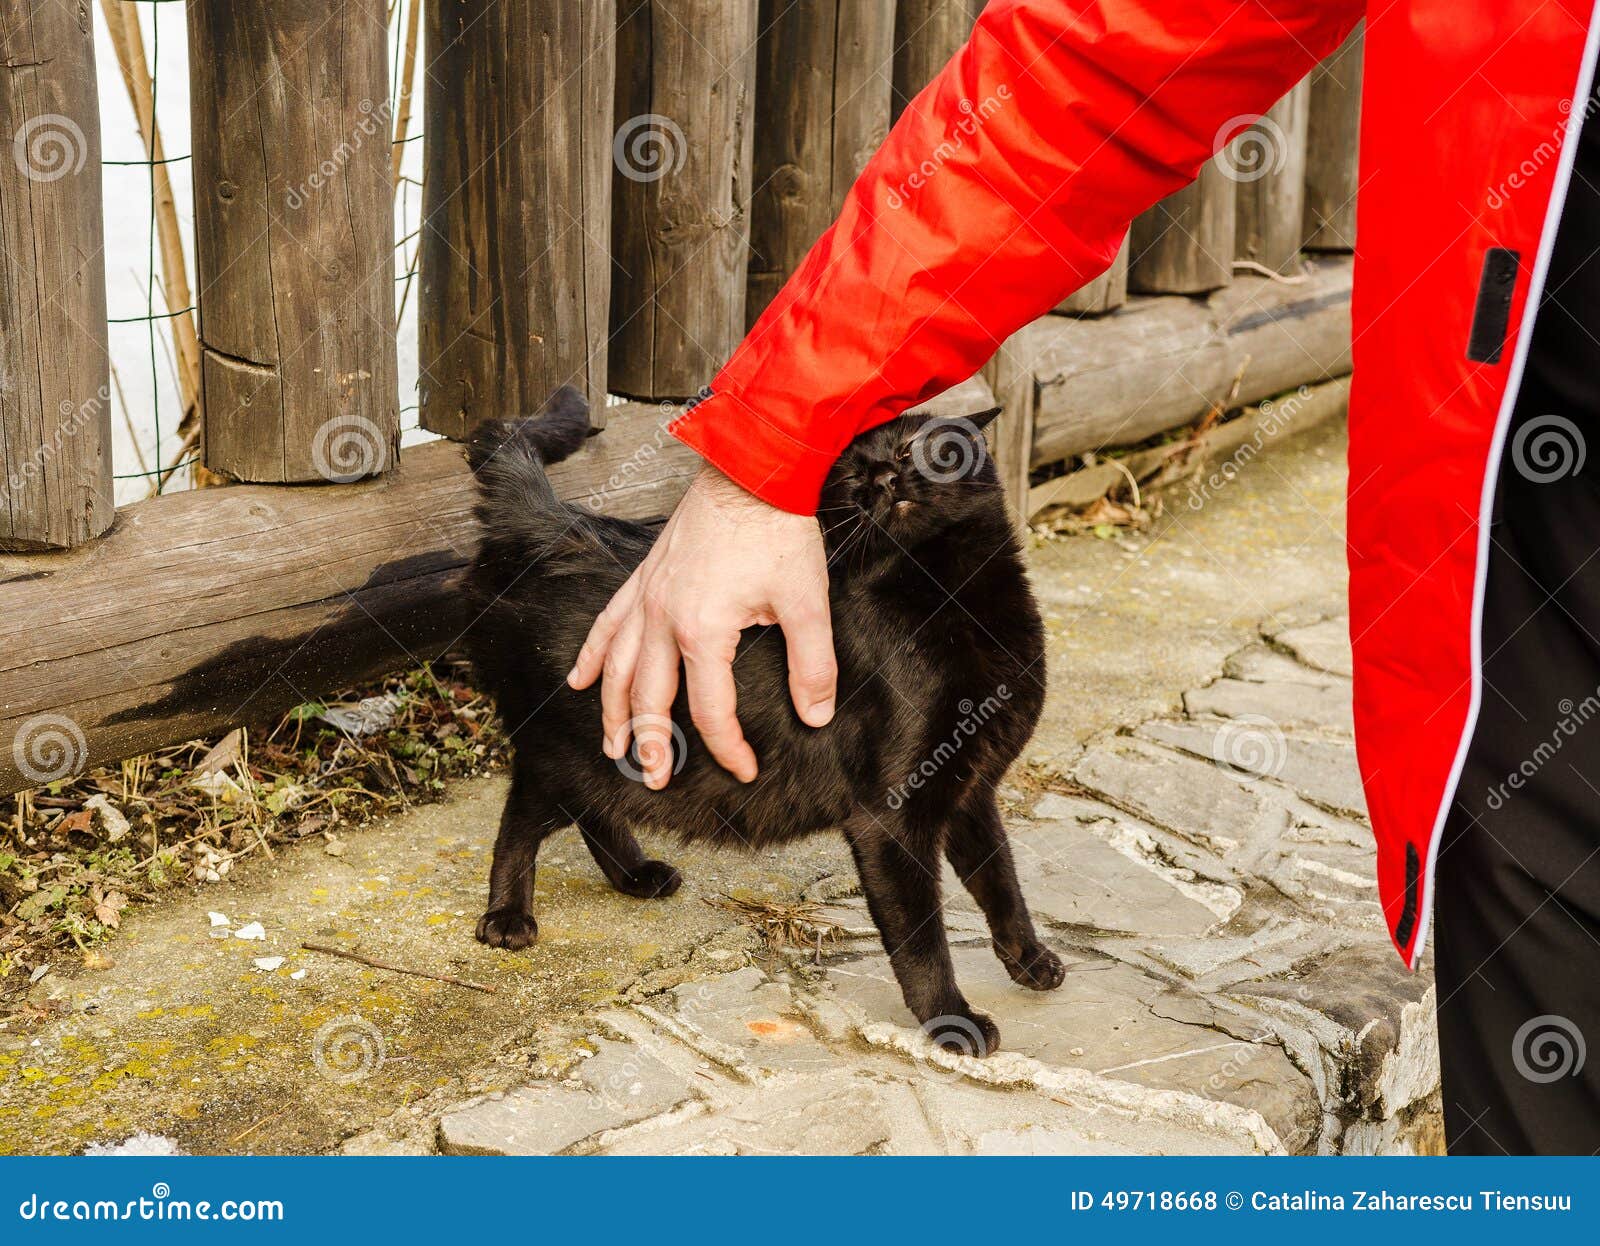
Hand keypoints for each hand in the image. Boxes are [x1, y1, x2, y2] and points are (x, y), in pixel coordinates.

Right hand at [567, 462, 836, 788]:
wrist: (752, 469)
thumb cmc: (777, 529)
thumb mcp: (807, 602)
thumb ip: (813, 666)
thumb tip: (816, 714)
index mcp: (703, 631)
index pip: (711, 710)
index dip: (728, 749)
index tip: (744, 770)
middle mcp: (664, 618)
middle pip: (648, 697)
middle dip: (650, 744)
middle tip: (652, 778)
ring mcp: (649, 596)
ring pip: (617, 667)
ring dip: (612, 711)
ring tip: (612, 745)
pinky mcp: (645, 577)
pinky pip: (608, 623)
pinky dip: (593, 653)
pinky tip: (580, 678)